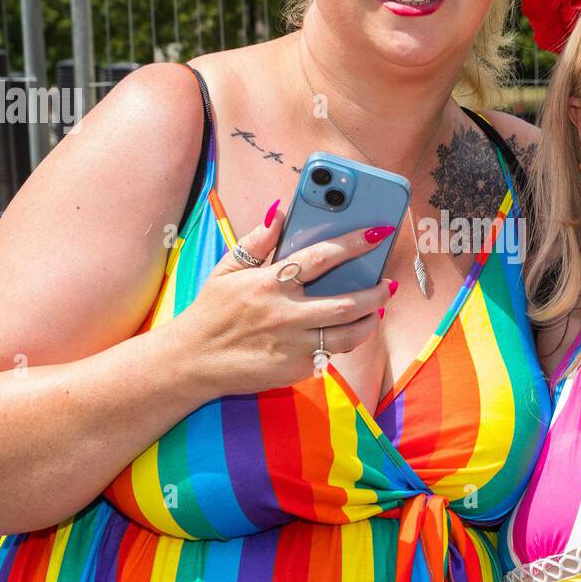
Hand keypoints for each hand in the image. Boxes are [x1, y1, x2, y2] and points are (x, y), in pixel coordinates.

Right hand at [175, 202, 395, 398]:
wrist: (191, 362)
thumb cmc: (212, 311)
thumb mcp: (227, 270)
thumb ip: (256, 242)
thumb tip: (279, 212)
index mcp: (269, 283)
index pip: (321, 257)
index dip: (354, 242)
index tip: (379, 231)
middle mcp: (284, 314)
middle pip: (346, 302)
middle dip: (376, 290)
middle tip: (389, 282)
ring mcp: (292, 344)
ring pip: (347, 334)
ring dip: (370, 320)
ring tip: (379, 307)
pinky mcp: (295, 368)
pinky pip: (331, 353)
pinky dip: (348, 340)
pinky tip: (354, 329)